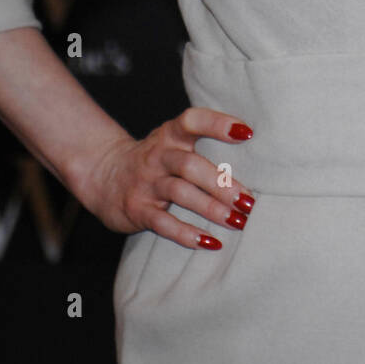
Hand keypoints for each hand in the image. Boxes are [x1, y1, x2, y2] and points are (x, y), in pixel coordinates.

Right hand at [77, 106, 254, 248]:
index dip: (218, 124)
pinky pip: (163, 223)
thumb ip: (204, 142)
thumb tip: (259, 155)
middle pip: (190, 166)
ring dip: (211, 209)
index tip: (247, 132)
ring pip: (180, 194)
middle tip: (249, 200)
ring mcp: (146, 183)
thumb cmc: (157, 159)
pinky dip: (187, 234)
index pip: (192, 121)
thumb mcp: (173, 142)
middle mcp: (158, 156)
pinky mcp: (137, 210)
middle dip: (221, 183)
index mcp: (171, 135)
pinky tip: (211, 243)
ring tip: (238, 222)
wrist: (105, 175)